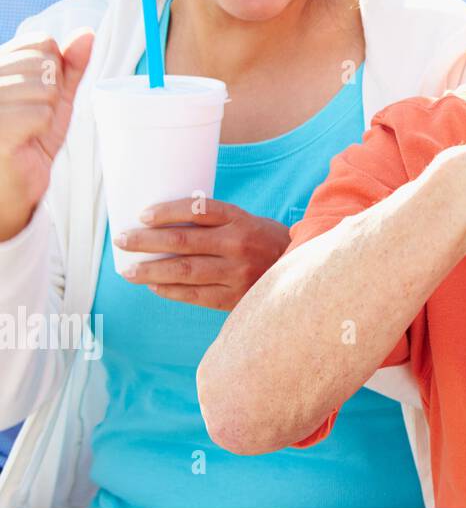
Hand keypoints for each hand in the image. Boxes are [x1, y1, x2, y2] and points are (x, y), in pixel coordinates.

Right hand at [0, 30, 93, 240]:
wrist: (10, 187)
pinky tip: (22, 141)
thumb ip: (68, 67)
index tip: (38, 96)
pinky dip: (39, 129)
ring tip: (25, 130)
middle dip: (50, 93)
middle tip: (31, 118)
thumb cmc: (29, 141)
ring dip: (44, 114)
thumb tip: (87, 33)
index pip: (41, 41)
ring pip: (43, 89)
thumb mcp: (54, 99)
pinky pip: (38, 113)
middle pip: (43, 62)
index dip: (53, 70)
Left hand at [114, 198, 290, 310]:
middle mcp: (238, 244)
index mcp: (241, 220)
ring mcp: (237, 273)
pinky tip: (154, 287)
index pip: (199, 210)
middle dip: (146, 241)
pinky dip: (171, 291)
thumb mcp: (246, 222)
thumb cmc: (263, 242)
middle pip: (183, 242)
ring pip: (184, 271)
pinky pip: (195, 295)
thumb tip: (162, 225)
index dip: (168, 212)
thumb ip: (214, 223)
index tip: (142, 215)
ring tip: (129, 271)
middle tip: (122, 240)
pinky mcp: (235, 297)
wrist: (300, 270)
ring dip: (151, 271)